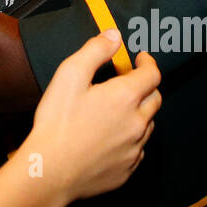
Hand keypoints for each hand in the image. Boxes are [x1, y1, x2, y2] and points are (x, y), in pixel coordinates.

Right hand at [17, 35, 160, 203]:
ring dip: (140, 112)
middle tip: (129, 82)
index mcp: (125, 97)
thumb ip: (95, 51)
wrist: (50, 171)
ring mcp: (134, 149)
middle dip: (147, 86)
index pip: (152, 74)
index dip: (148, 62)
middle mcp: (136, 123)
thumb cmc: (57, 122)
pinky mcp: (127, 170)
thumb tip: (115, 36)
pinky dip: (131, 138)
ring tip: (119, 110)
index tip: (141, 58)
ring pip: (148, 125)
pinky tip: (112, 137)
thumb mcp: (70, 75)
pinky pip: (138, 149)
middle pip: (156, 99)